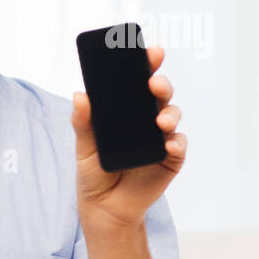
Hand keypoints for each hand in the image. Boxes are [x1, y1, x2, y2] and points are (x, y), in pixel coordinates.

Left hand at [72, 44, 186, 232]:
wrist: (105, 207)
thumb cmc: (94, 173)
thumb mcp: (84, 147)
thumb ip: (82, 123)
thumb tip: (79, 94)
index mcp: (126, 110)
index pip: (137, 81)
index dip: (146, 63)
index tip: (150, 50)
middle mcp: (147, 118)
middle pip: (159, 93)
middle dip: (160, 83)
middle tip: (153, 83)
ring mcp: (161, 136)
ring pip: (172, 115)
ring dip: (169, 114)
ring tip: (159, 121)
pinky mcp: (171, 158)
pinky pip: (178, 145)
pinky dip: (176, 143)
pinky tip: (168, 144)